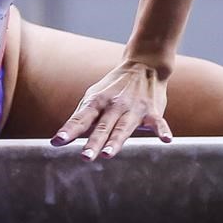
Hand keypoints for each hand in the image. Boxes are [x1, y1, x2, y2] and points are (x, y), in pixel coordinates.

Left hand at [49, 59, 171, 159]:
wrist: (144, 65)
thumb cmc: (114, 88)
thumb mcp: (94, 97)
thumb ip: (81, 117)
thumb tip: (62, 138)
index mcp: (97, 102)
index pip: (80, 119)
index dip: (68, 131)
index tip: (56, 142)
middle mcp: (114, 105)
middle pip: (102, 127)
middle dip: (93, 142)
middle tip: (85, 156)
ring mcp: (134, 108)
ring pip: (124, 128)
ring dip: (116, 141)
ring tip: (107, 154)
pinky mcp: (152, 111)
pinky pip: (158, 122)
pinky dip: (162, 130)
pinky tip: (166, 140)